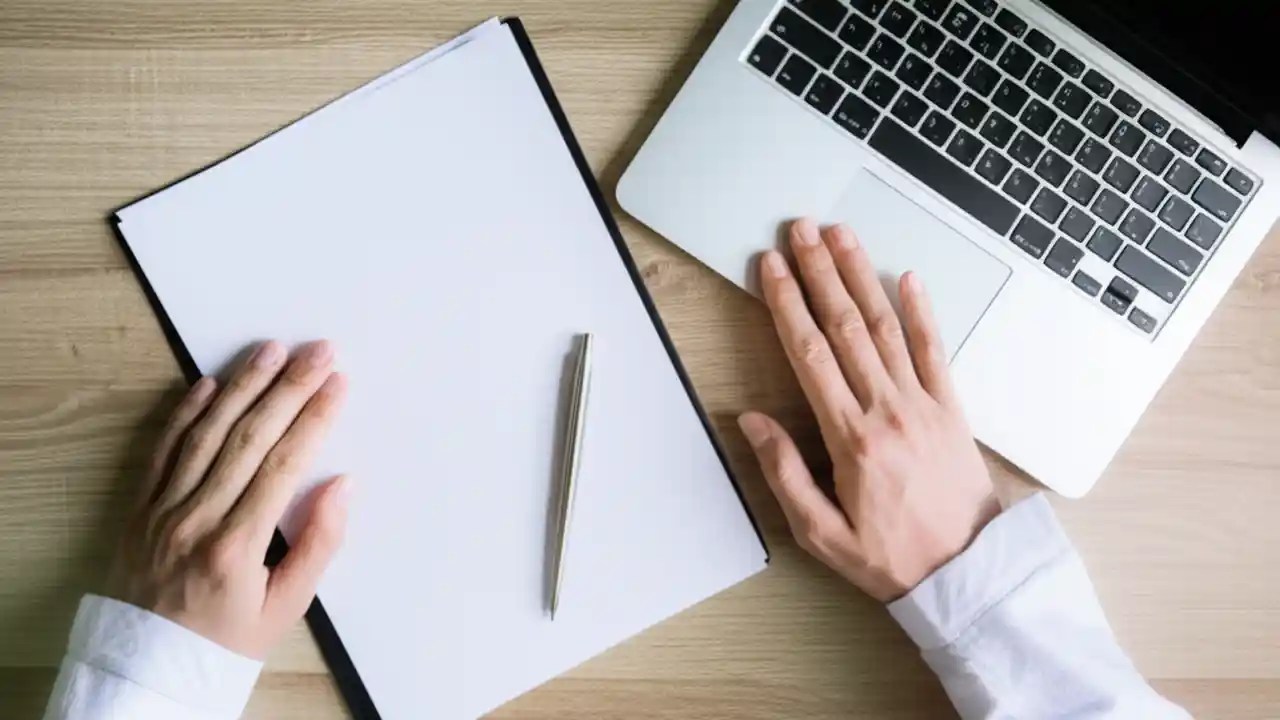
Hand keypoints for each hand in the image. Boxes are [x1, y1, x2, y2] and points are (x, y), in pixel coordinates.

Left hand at [108, 340, 348, 658]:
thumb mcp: (285, 608)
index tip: (338, 385)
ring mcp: (161, 510)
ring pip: (205, 433)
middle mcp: (194, 519)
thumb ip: (318, 546)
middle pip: (248, 438)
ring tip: (270, 351)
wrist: (148, 670)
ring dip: (241, 386)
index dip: (315, 419)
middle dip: (288, 388)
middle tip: (317, 352)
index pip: (283, 465)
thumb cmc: (224, 642)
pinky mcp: (138, 509)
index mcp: (235, 547)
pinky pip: (162, 449)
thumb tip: (341, 486)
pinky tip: (209, 383)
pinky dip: (184, 413)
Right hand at [738, 220, 998, 602]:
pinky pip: (935, 350)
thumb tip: (751, 422)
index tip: (770, 267)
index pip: (809, 353)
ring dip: (861, 276)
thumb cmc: (892, 558)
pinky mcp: (951, 409)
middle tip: (799, 230)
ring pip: (885, 326)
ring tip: (840, 236)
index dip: (786, 303)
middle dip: (818, 271)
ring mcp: (924, 404)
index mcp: (850, 437)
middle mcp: (887, 409)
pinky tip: (908, 277)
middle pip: (844, 325)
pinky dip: (921, 311)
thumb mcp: (822, 533)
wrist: (968, 574)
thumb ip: (782, 474)